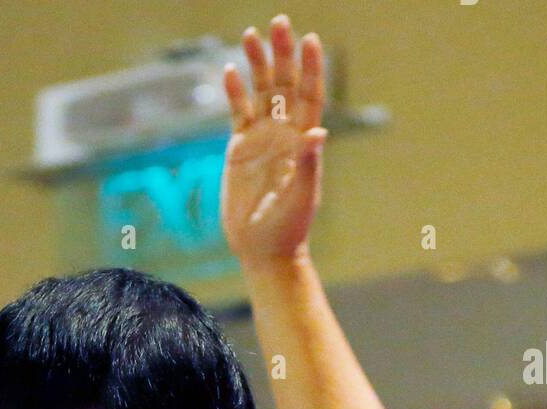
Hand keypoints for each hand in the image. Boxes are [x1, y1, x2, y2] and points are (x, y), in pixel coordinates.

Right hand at [221, 15, 327, 264]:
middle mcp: (284, 133)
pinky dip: (234, 93)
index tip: (309, 40)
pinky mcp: (239, 149)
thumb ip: (309, 163)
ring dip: (256, 63)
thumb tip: (318, 131)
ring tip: (249, 34)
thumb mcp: (302, 196)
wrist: (263, 247)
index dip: (310, 67)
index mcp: (304, 140)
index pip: (309, 94)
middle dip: (281, 53)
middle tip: (278, 22)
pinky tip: (229, 72)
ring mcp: (261, 138)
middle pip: (284, 84)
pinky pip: (237, 113)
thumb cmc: (289, 226)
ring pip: (260, 92)